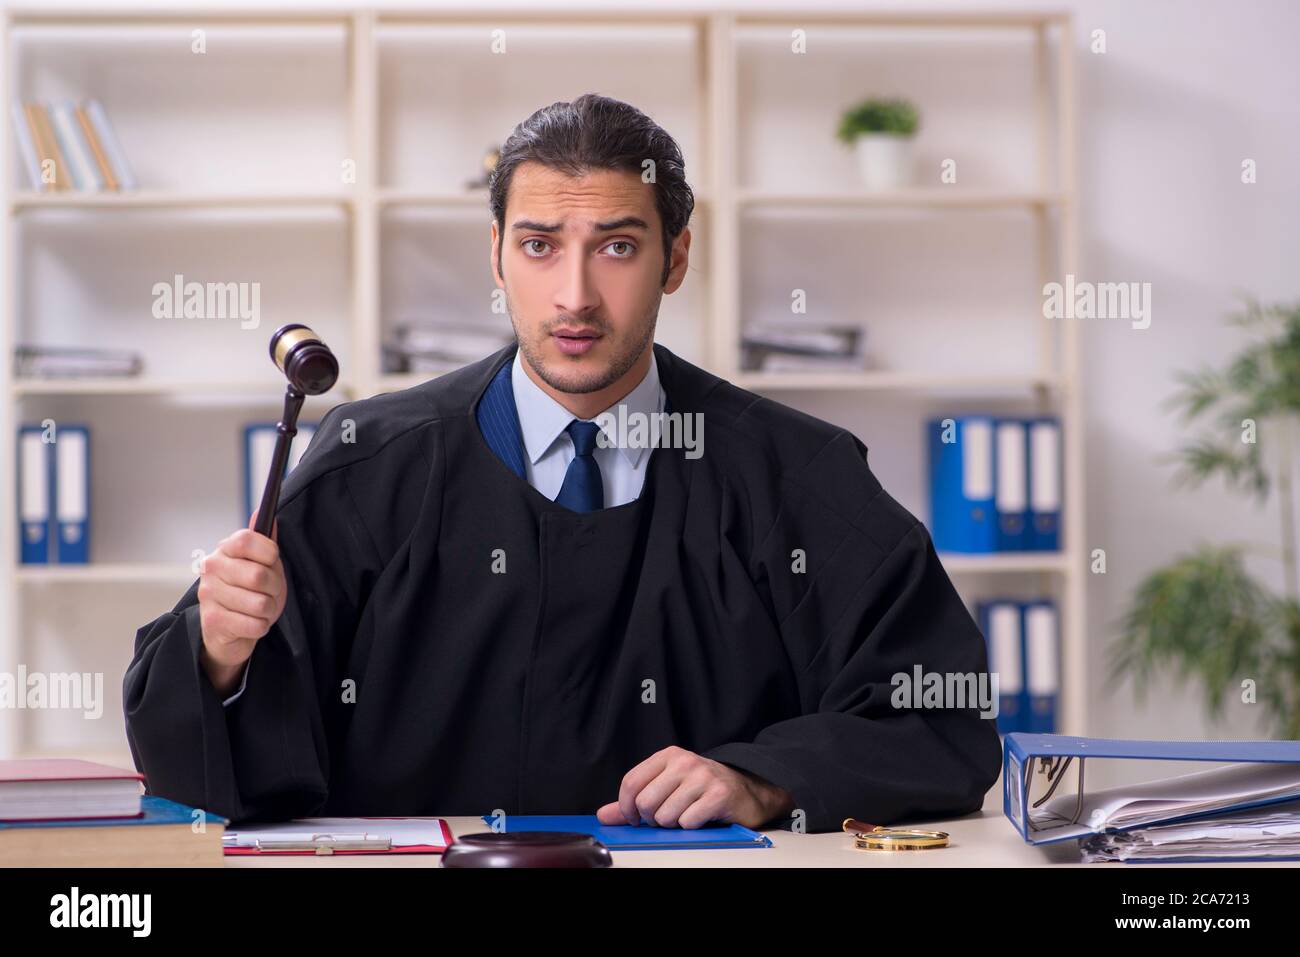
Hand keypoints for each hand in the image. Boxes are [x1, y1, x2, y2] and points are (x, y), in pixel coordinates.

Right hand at [197, 511, 285, 695]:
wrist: (228, 631)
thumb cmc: (249, 593)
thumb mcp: (262, 564)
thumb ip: (265, 541)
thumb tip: (261, 511)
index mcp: (224, 550)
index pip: (245, 540)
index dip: (267, 552)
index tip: (272, 560)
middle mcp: (211, 569)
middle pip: (258, 576)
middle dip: (275, 587)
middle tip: (269, 592)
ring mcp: (209, 595)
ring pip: (260, 603)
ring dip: (269, 610)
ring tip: (259, 609)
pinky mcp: (212, 621)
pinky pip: (255, 625)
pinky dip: (261, 626)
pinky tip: (251, 623)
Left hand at [596, 745, 795, 829]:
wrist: (747, 790)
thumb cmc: (702, 789)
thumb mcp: (667, 787)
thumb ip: (634, 800)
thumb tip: (604, 815)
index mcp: (668, 756)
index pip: (631, 782)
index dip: (626, 807)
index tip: (634, 818)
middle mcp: (685, 762)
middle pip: (646, 802)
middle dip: (652, 819)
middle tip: (667, 817)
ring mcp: (702, 777)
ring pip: (665, 816)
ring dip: (673, 824)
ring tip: (686, 816)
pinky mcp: (718, 795)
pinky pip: (688, 822)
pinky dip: (691, 827)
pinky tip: (701, 818)